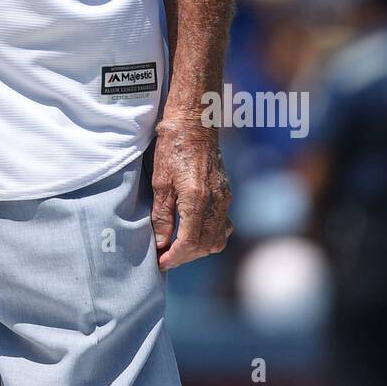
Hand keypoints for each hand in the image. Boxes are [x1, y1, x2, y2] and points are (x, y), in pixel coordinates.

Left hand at [150, 117, 232, 270]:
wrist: (195, 123)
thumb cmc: (173, 147)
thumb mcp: (160, 182)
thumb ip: (162, 216)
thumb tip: (162, 242)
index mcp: (197, 200)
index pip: (189, 243)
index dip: (174, 257)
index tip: (160, 262)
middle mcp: (215, 203)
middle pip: (205, 245)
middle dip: (185, 256)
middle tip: (165, 257)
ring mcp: (224, 199)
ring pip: (218, 238)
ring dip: (198, 248)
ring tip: (178, 247)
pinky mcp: (226, 194)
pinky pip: (224, 225)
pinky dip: (211, 235)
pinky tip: (194, 231)